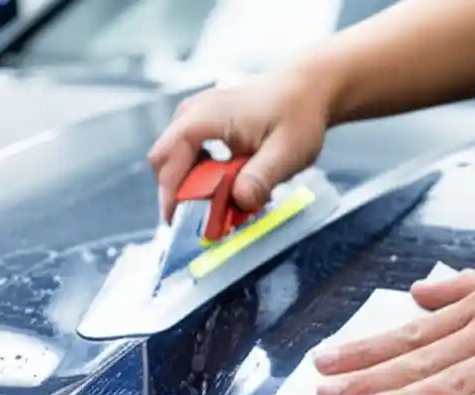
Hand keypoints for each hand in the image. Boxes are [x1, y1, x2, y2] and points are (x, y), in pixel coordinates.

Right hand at [147, 72, 330, 221]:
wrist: (308, 89)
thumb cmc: (298, 115)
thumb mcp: (286, 152)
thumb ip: (261, 178)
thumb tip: (239, 201)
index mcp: (203, 117)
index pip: (168, 162)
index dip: (171, 197)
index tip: (183, 226)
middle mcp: (191, 115)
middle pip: (165, 164)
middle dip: (182, 196)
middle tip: (208, 222)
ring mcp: (195, 118)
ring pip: (177, 163)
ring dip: (195, 189)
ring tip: (224, 206)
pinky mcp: (204, 127)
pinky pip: (191, 158)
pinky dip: (204, 179)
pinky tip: (229, 189)